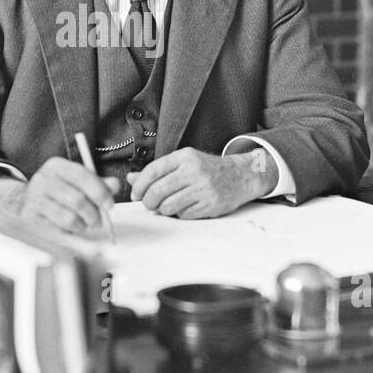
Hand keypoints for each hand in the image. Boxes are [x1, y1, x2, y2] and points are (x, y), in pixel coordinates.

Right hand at [0, 158, 119, 236]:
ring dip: (82, 226)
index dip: (100, 192)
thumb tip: (115, 185)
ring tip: (84, 225)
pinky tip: (70, 230)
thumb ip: (98, 183)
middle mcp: (42, 179)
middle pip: (77, 200)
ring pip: (68, 218)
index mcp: (56, 166)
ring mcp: (34, 199)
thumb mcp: (76, 181)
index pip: (82, 176)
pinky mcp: (30, 218)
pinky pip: (57, 231)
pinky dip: (69, 233)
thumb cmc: (58, 191)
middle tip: (99, 222)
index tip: (110, 205)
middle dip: (93, 214)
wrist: (25, 201)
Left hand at [127, 148, 275, 218]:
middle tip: (149, 204)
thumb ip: (158, 171)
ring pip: (169, 206)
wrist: (240, 176)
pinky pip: (184, 215)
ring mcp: (204, 188)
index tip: (136, 194)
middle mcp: (194, 171)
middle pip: (158, 191)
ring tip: (168, 206)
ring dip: (163, 210)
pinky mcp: (211, 204)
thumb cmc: (206, 170)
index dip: (139, 185)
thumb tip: (131, 179)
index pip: (153, 171)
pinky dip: (180, 214)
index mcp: (184, 157)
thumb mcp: (183, 163)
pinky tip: (185, 207)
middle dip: (148, 202)